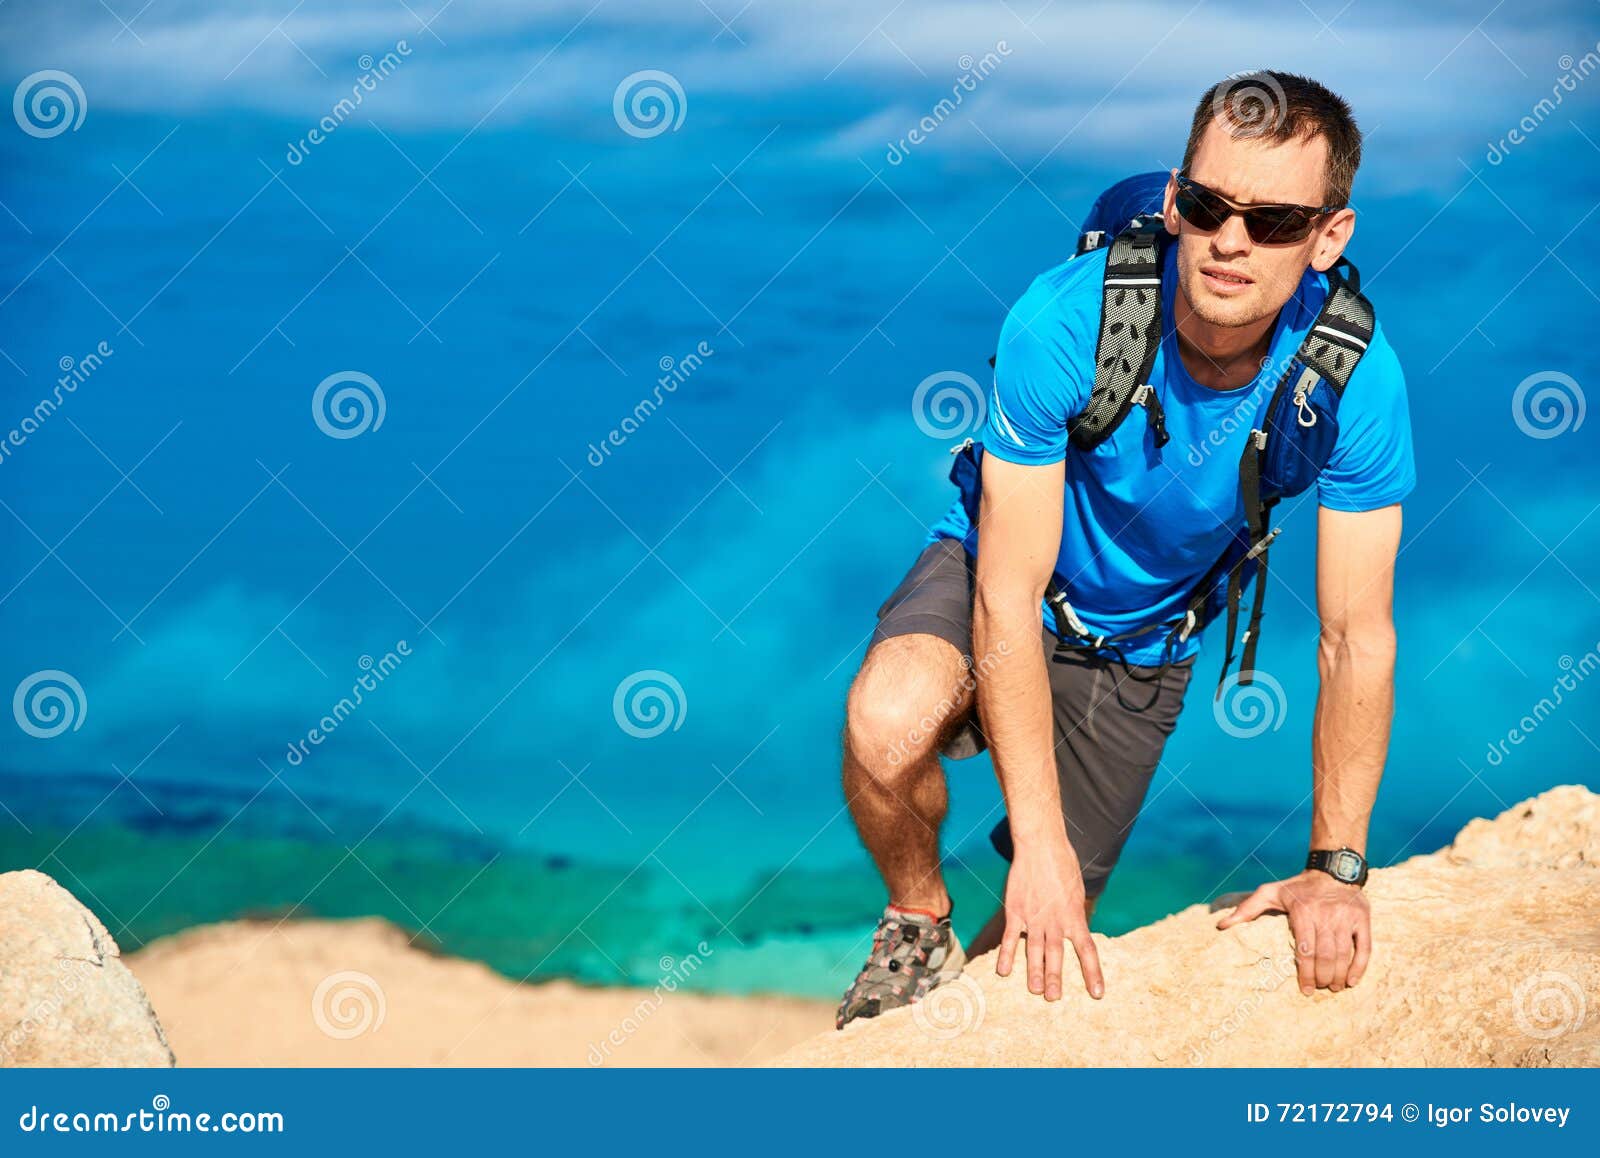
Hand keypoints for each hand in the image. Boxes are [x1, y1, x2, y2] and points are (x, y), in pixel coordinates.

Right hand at [994, 835, 1103, 1000]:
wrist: (1041, 845)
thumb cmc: (1062, 864)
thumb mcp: (1076, 891)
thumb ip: (1073, 914)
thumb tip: (1076, 931)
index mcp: (1074, 916)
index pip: (1087, 951)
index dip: (1092, 974)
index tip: (1097, 994)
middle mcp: (1055, 921)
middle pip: (1057, 956)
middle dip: (1056, 979)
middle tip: (1054, 999)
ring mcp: (1034, 917)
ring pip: (1035, 950)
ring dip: (1035, 972)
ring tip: (1036, 991)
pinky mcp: (1015, 911)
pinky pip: (1011, 938)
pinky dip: (1007, 955)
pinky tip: (1004, 972)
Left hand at [1216, 870, 1370, 993]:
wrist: (1332, 871)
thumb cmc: (1297, 887)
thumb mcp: (1270, 892)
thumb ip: (1247, 909)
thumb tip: (1221, 926)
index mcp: (1302, 910)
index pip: (1305, 949)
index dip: (1305, 973)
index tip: (1305, 990)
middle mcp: (1325, 914)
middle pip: (1324, 955)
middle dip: (1322, 977)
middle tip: (1319, 989)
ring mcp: (1345, 917)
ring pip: (1343, 953)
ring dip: (1338, 976)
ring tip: (1333, 988)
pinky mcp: (1362, 919)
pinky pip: (1364, 947)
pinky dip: (1359, 967)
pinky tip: (1351, 981)